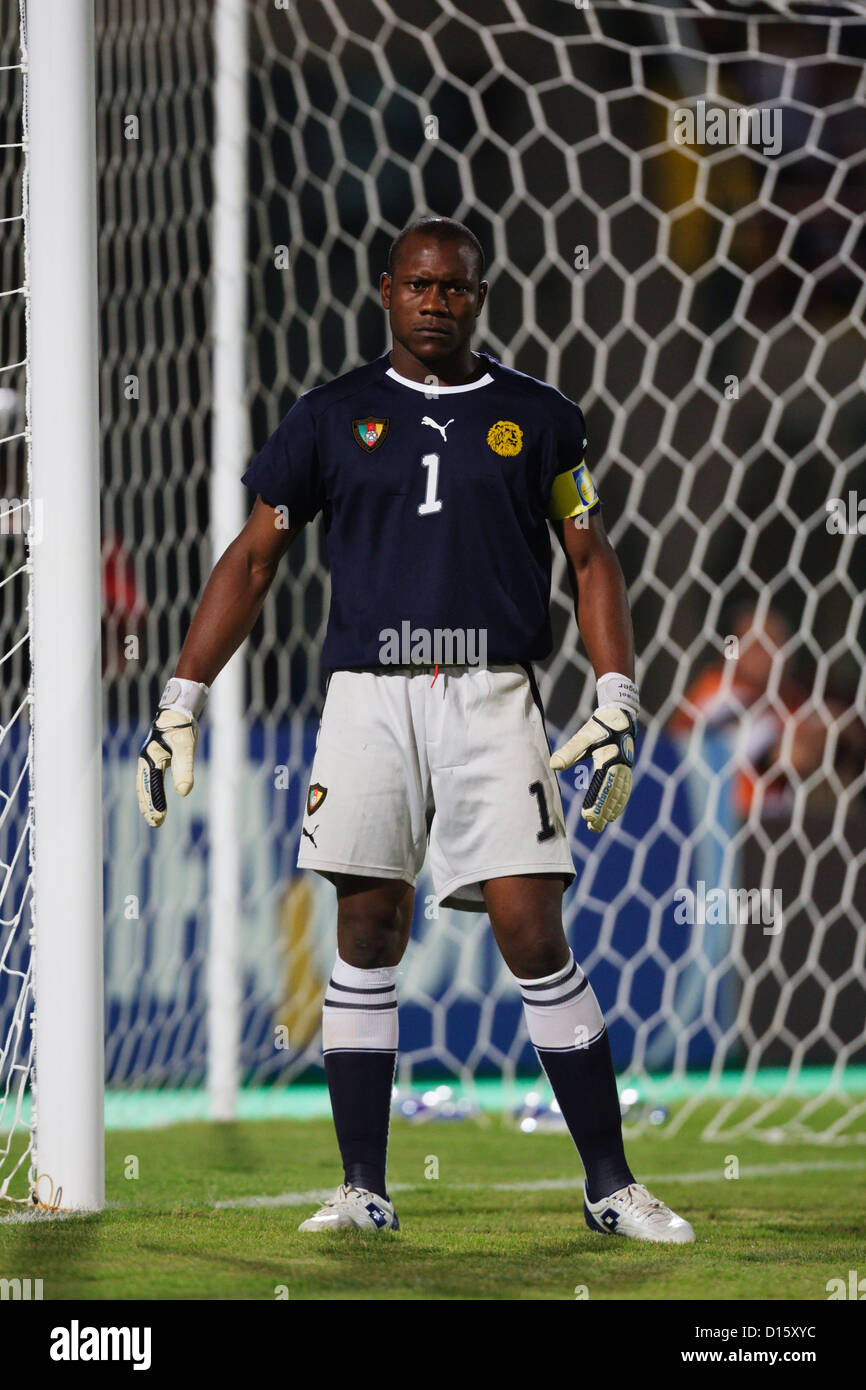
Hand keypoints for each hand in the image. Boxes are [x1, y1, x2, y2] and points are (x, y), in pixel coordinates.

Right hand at [137, 678, 207, 827]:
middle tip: (155, 823)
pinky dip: (149, 789)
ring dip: (148, 800)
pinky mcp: (154, 755)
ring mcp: (148, 757)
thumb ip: (184, 769)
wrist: (178, 708)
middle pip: (144, 788)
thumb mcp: (186, 748)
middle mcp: (146, 759)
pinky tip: (154, 795)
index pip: (152, 787)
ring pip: (144, 784)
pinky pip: (148, 777)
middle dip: (149, 806)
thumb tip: (184, 792)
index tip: (159, 820)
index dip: (155, 804)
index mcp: (151, 759)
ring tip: (153, 815)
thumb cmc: (182, 727)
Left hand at [550, 704, 635, 832]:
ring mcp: (626, 769)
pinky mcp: (627, 770)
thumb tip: (553, 765)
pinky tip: (614, 813)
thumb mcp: (583, 737)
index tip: (587, 816)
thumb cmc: (599, 726)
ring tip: (602, 824)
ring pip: (620, 795)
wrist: (620, 716)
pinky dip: (620, 803)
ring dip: (612, 810)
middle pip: (612, 795)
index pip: (603, 787)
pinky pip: (625, 790)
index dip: (596, 803)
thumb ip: (569, 752)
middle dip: (603, 812)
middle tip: (593, 827)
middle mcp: (620, 767)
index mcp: (609, 759)